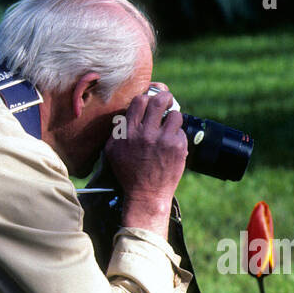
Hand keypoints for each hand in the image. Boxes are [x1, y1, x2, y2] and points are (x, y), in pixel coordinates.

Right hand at [104, 85, 186, 236]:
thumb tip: (125, 113)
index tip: (151, 100)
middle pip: (159, 101)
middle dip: (165, 97)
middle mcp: (147, 134)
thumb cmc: (128, 173)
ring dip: (173, 118)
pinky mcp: (178, 148)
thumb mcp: (112, 151)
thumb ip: (117, 130)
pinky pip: (181, 132)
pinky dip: (178, 135)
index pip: (140, 101)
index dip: (147, 97)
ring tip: (170, 125)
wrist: (146, 195)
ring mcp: (164, 140)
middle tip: (168, 100)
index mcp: (129, 132)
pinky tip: (172, 144)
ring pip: (175, 115)